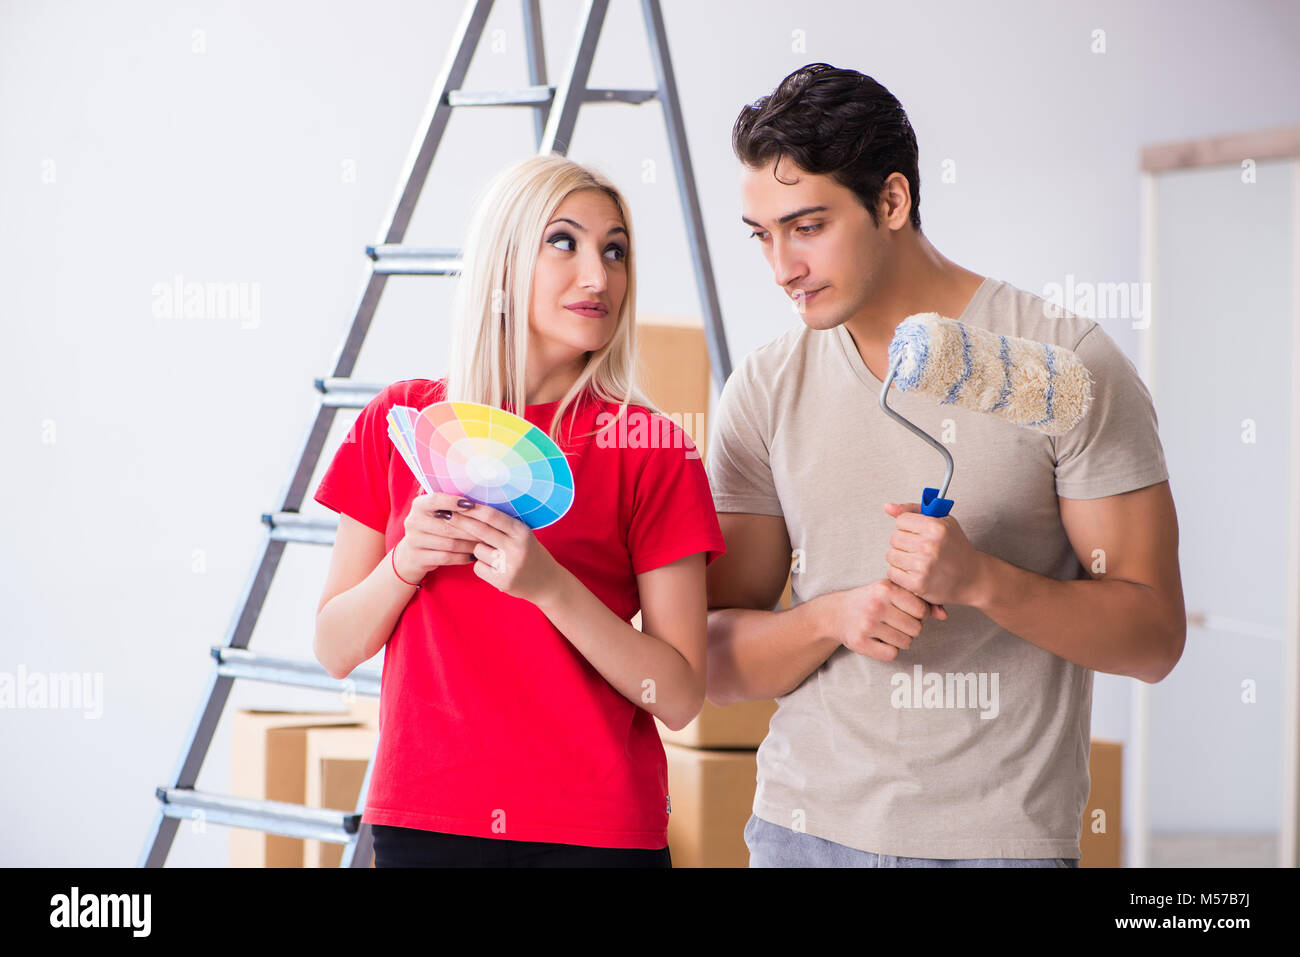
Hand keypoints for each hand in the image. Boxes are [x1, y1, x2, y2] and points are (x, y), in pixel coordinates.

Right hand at [394, 492, 482, 581]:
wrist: (413, 553)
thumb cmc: (433, 528)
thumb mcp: (437, 514)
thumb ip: (452, 507)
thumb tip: (480, 504)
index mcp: (419, 505)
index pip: (436, 499)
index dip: (454, 502)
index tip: (472, 505)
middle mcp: (413, 521)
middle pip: (448, 525)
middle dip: (471, 529)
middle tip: (488, 531)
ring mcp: (413, 540)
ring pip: (450, 543)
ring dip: (470, 545)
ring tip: (484, 544)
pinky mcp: (418, 557)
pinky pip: (446, 557)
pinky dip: (462, 557)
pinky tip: (473, 556)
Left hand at [433, 499, 566, 605]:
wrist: (547, 583)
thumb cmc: (530, 554)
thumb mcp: (522, 536)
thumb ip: (502, 526)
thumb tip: (470, 509)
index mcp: (522, 531)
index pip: (492, 516)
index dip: (471, 509)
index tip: (455, 502)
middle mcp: (517, 547)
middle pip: (480, 530)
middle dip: (459, 521)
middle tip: (442, 515)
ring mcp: (510, 565)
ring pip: (477, 550)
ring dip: (479, 551)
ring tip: (497, 557)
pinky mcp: (502, 581)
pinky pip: (478, 568)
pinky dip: (482, 567)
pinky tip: (497, 569)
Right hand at [826, 578, 943, 661]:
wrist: (836, 612)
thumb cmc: (872, 599)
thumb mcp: (893, 591)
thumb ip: (921, 600)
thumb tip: (944, 615)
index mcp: (885, 589)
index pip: (922, 610)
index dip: (920, 614)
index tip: (908, 612)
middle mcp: (876, 605)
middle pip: (916, 628)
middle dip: (911, 628)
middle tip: (897, 623)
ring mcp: (867, 625)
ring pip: (906, 643)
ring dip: (901, 640)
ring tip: (888, 630)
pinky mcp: (860, 642)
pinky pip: (891, 654)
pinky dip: (889, 650)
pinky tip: (880, 640)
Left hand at [882, 502, 984, 606]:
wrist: (972, 578)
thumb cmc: (956, 548)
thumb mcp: (942, 521)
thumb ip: (913, 510)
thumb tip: (888, 507)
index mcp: (936, 527)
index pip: (901, 520)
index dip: (908, 527)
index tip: (918, 534)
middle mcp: (930, 545)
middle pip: (894, 538)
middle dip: (903, 543)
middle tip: (918, 549)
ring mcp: (923, 565)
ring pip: (891, 555)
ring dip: (900, 558)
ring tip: (917, 560)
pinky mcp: (918, 583)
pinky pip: (892, 572)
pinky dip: (900, 573)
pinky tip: (914, 572)